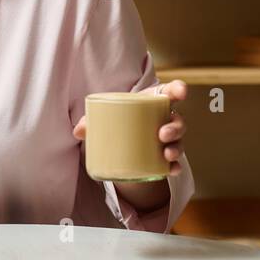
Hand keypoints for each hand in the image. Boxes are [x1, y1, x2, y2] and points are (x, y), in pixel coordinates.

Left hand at [72, 79, 187, 178]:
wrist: (121, 147)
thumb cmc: (117, 123)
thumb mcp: (105, 118)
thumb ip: (91, 121)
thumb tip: (77, 130)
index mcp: (153, 103)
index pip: (171, 92)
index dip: (179, 89)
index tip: (181, 92)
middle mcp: (165, 120)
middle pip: (177, 120)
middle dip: (175, 126)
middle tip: (162, 134)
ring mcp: (167, 140)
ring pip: (179, 142)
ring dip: (176, 147)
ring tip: (166, 153)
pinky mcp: (164, 159)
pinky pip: (175, 163)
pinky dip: (175, 167)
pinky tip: (172, 169)